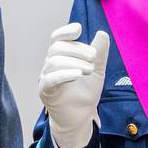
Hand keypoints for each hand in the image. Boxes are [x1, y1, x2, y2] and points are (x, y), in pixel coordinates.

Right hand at [38, 23, 108, 147]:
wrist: (80, 118)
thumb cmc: (85, 95)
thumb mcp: (96, 71)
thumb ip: (99, 54)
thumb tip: (102, 34)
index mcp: (60, 58)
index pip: (57, 39)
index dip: (65, 32)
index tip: (78, 29)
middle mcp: (49, 66)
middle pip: (57, 48)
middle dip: (77, 49)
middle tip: (94, 58)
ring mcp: (45, 78)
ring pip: (54, 61)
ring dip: (74, 62)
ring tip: (90, 70)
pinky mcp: (45, 91)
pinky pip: (50, 79)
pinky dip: (64, 74)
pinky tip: (78, 74)